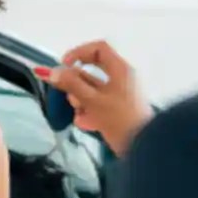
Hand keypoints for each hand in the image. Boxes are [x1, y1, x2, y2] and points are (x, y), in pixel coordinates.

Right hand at [47, 40, 151, 156]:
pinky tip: (86, 123)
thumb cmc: (122, 121)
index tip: (64, 66)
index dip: (78, 53)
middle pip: (89, 72)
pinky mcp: (114, 112)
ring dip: (80, 101)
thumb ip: (71, 85)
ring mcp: (117, 96)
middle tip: (69, 95)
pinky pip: (95, 106)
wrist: (144, 149)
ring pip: (89, 91)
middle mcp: (119, 80)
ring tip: (82, 114)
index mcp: (120, 70)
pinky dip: (87, 113)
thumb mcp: (93, 100)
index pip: (98, 49)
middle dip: (75, 85)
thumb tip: (53, 72)